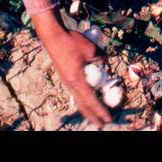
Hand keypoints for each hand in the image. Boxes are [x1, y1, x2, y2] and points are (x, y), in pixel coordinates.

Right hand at [34, 11, 111, 126]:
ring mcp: (66, 81)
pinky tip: (87, 97)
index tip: (108, 118)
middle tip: (102, 124)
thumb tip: (105, 63)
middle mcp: (70, 84)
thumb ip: (101, 58)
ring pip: (78, 99)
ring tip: (95, 115)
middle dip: (92, 116)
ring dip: (87, 108)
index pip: (91, 100)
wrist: (53, 36)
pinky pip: (75, 91)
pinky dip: (83, 98)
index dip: (100, 110)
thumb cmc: (72, 42)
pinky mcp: (65, 76)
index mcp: (77, 80)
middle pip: (82, 105)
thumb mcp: (91, 49)